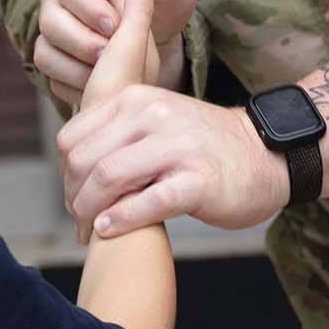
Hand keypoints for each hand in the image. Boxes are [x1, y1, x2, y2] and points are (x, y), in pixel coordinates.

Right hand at [33, 0, 196, 104]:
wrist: (153, 31)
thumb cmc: (161, 0)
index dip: (90, 9)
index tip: (116, 26)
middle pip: (51, 21)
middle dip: (82, 42)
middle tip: (111, 55)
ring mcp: (52, 29)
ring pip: (45, 51)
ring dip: (76, 68)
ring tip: (109, 74)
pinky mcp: (53, 57)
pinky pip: (51, 77)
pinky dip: (74, 86)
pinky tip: (102, 87)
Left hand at [58, 86, 287, 240]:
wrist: (264, 155)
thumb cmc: (200, 146)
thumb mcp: (154, 120)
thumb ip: (115, 132)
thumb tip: (68, 165)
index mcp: (135, 99)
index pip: (72, 137)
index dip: (64, 173)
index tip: (73, 196)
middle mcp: (153, 115)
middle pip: (85, 160)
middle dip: (73, 197)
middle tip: (78, 220)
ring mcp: (177, 146)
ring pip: (108, 177)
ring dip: (90, 211)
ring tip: (91, 228)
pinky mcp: (198, 181)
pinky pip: (147, 202)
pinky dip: (120, 220)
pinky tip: (109, 229)